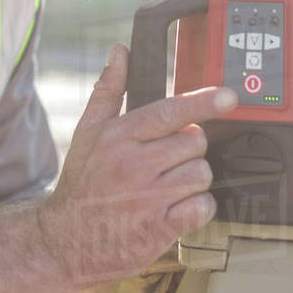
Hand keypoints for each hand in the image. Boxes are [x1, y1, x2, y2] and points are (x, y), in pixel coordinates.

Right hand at [37, 44, 235, 289]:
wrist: (64, 241)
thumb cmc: (81, 183)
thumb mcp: (87, 132)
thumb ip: (108, 90)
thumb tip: (120, 51)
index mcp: (118, 137)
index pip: (169, 112)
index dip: (203, 102)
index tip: (228, 97)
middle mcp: (133, 165)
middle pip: (194, 143)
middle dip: (189, 149)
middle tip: (168, 159)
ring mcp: (148, 198)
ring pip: (201, 174)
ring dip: (193, 179)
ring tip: (168, 185)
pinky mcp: (159, 229)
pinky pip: (203, 207)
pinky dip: (197, 208)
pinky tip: (176, 208)